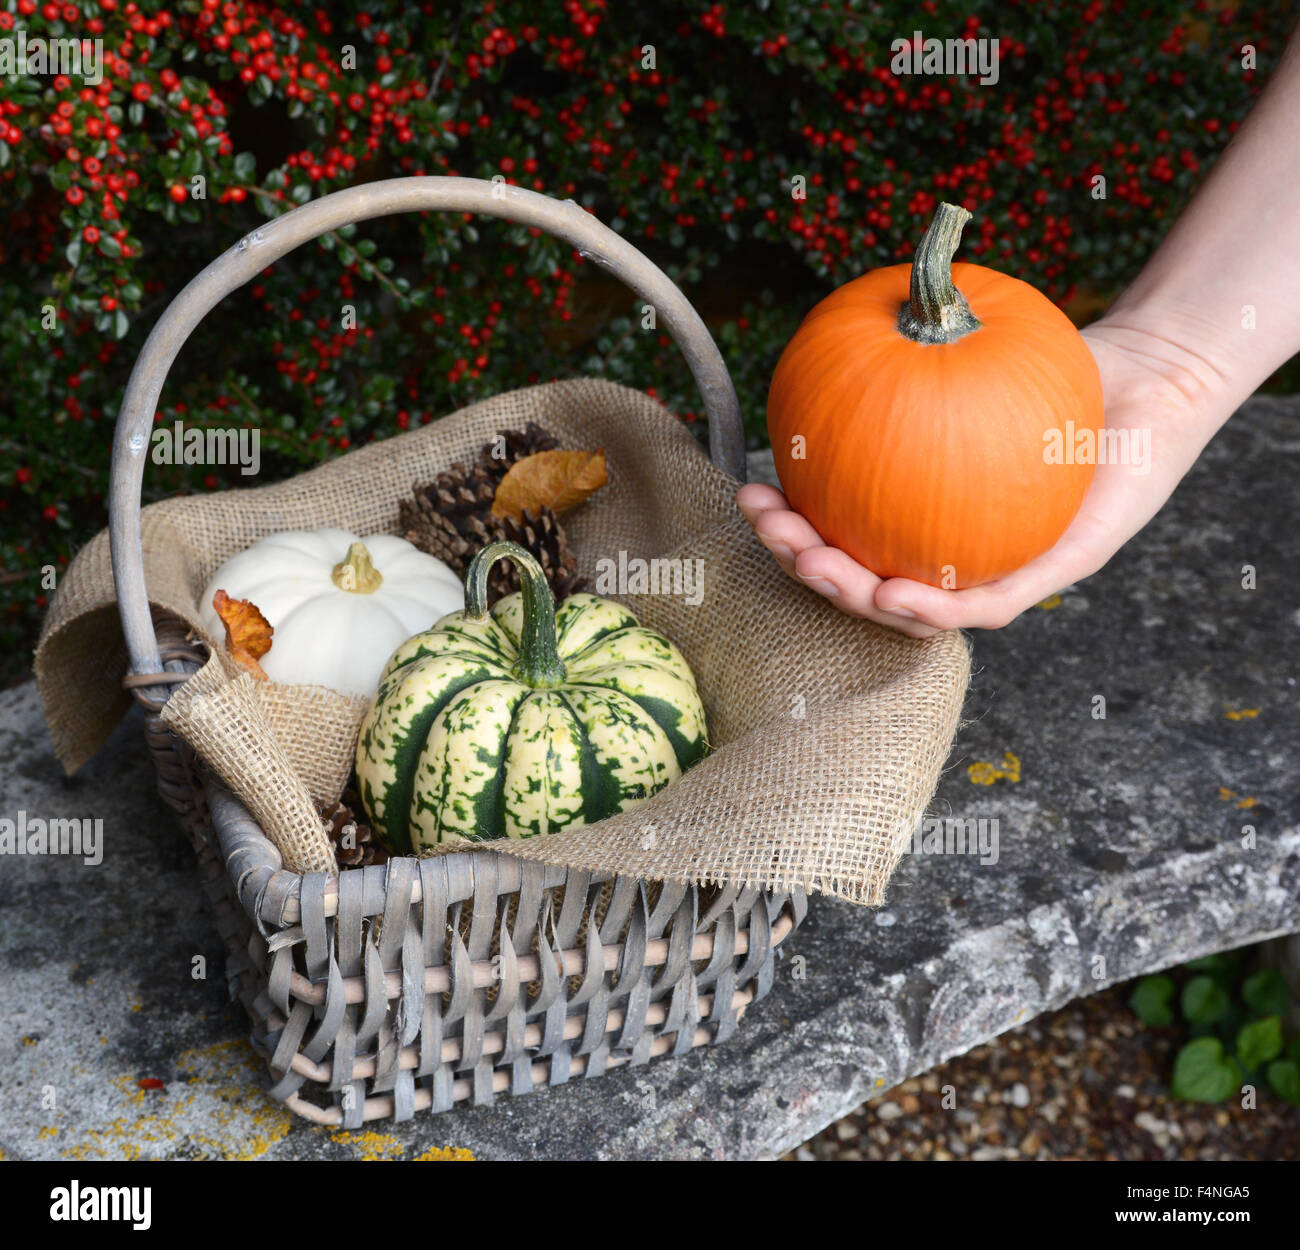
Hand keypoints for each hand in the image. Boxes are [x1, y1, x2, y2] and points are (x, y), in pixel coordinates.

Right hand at [737, 314, 1228, 636]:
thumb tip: (845, 313)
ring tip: (813, 566)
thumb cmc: (1056, 365)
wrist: (1151, 375)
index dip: (791, 528)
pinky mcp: (1052, 575)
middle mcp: (955, 551)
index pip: (844, 534)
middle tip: (773, 532)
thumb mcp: (970, 352)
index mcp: (923, 516)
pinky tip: (895, 592)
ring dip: (854, 596)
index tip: (753, 494)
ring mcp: (1001, 568)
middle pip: (865, 581)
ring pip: (914, 610)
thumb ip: (911, 352)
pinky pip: (987, 605)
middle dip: (806, 567)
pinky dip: (937, 607)